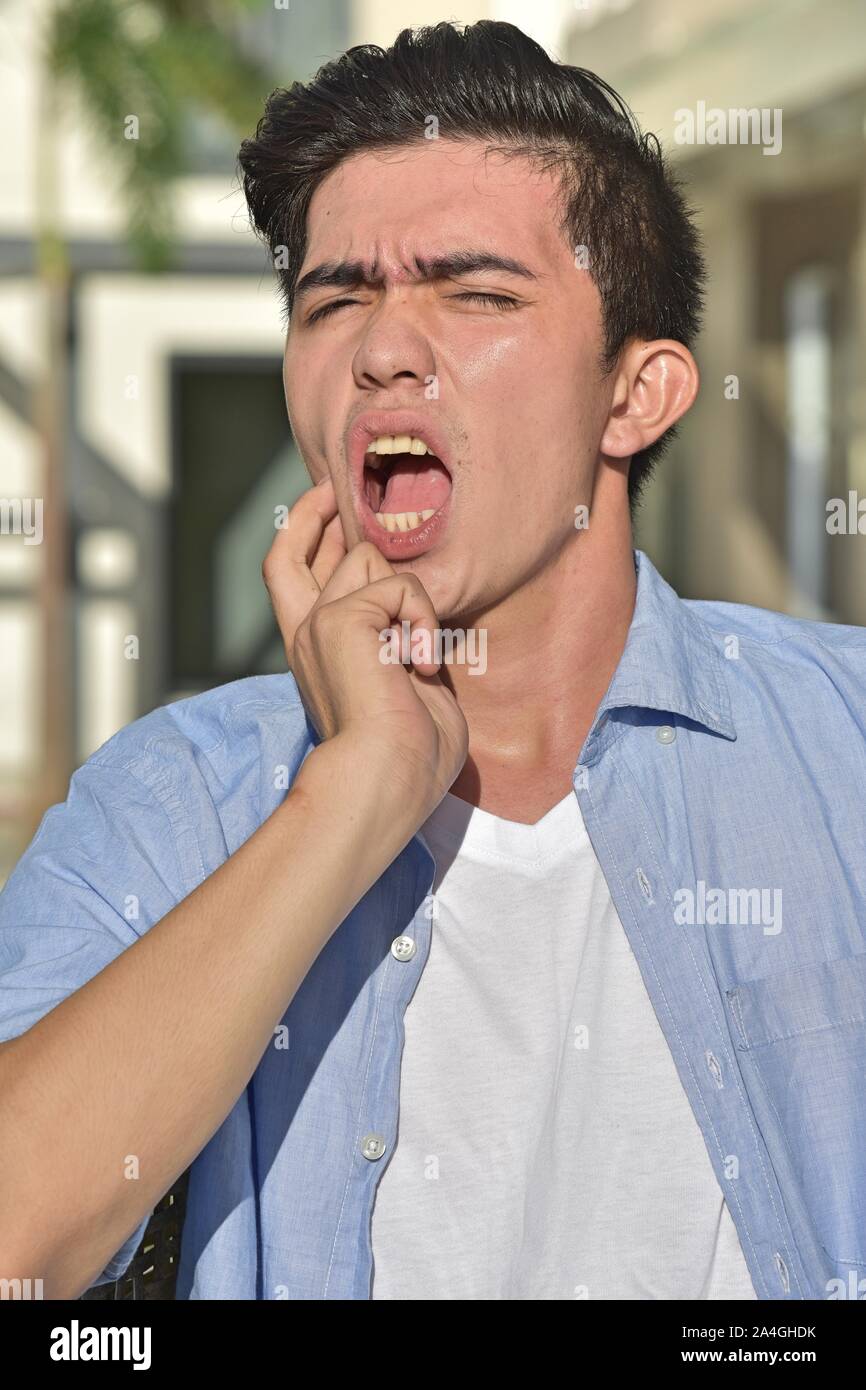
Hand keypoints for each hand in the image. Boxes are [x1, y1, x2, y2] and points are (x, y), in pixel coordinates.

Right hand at [262, 476, 468, 816]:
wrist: (387, 777)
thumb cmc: (411, 755)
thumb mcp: (406, 684)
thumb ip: (401, 639)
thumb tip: (414, 606)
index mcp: (315, 652)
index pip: (289, 572)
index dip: (302, 529)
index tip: (327, 498)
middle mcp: (306, 632)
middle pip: (305, 546)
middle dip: (330, 519)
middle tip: (343, 501)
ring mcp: (318, 622)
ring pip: (369, 558)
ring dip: (411, 599)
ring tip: (419, 656)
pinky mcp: (341, 618)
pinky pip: (402, 586)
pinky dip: (426, 620)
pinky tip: (424, 665)